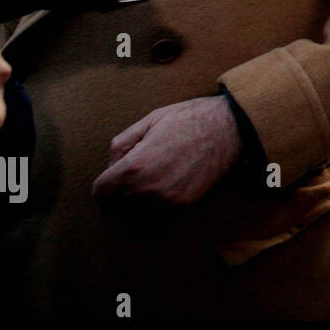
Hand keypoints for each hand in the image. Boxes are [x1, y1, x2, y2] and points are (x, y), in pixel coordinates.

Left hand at [92, 95, 242, 204]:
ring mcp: (167, 201)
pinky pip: (160, 210)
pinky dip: (159, 200)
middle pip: (118, 202)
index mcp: (133, 167)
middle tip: (139, 168)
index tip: (112, 176)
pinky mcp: (184, 205)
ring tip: (156, 173)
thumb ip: (121, 144)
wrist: (229, 128)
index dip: (104, 181)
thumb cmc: (188, 119)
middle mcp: (147, 190)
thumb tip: (112, 165)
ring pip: (138, 209)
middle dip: (122, 188)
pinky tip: (170, 180)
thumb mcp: (148, 121)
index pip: (100, 191)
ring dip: (140, 196)